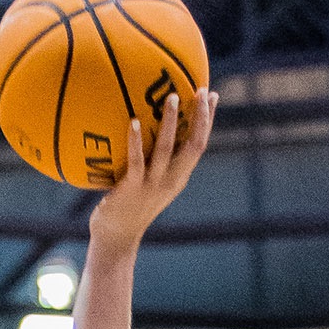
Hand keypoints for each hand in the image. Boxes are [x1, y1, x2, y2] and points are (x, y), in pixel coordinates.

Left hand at [88, 87, 218, 245]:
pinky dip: (134, 140)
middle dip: (200, 117)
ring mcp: (152, 185)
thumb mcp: (148, 184)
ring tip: (172, 97)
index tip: (212, 95)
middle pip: (194, 145)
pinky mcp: (132, 188)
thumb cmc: (128, 207)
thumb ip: (153, 162)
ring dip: (171, 122)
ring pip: (167, 149)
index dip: (208, 120)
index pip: (200, 144)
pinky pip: (136, 160)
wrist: (116, 238)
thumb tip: (145, 130)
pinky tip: (132, 121)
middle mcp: (171, 180)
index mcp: (179, 177)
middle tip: (201, 90)